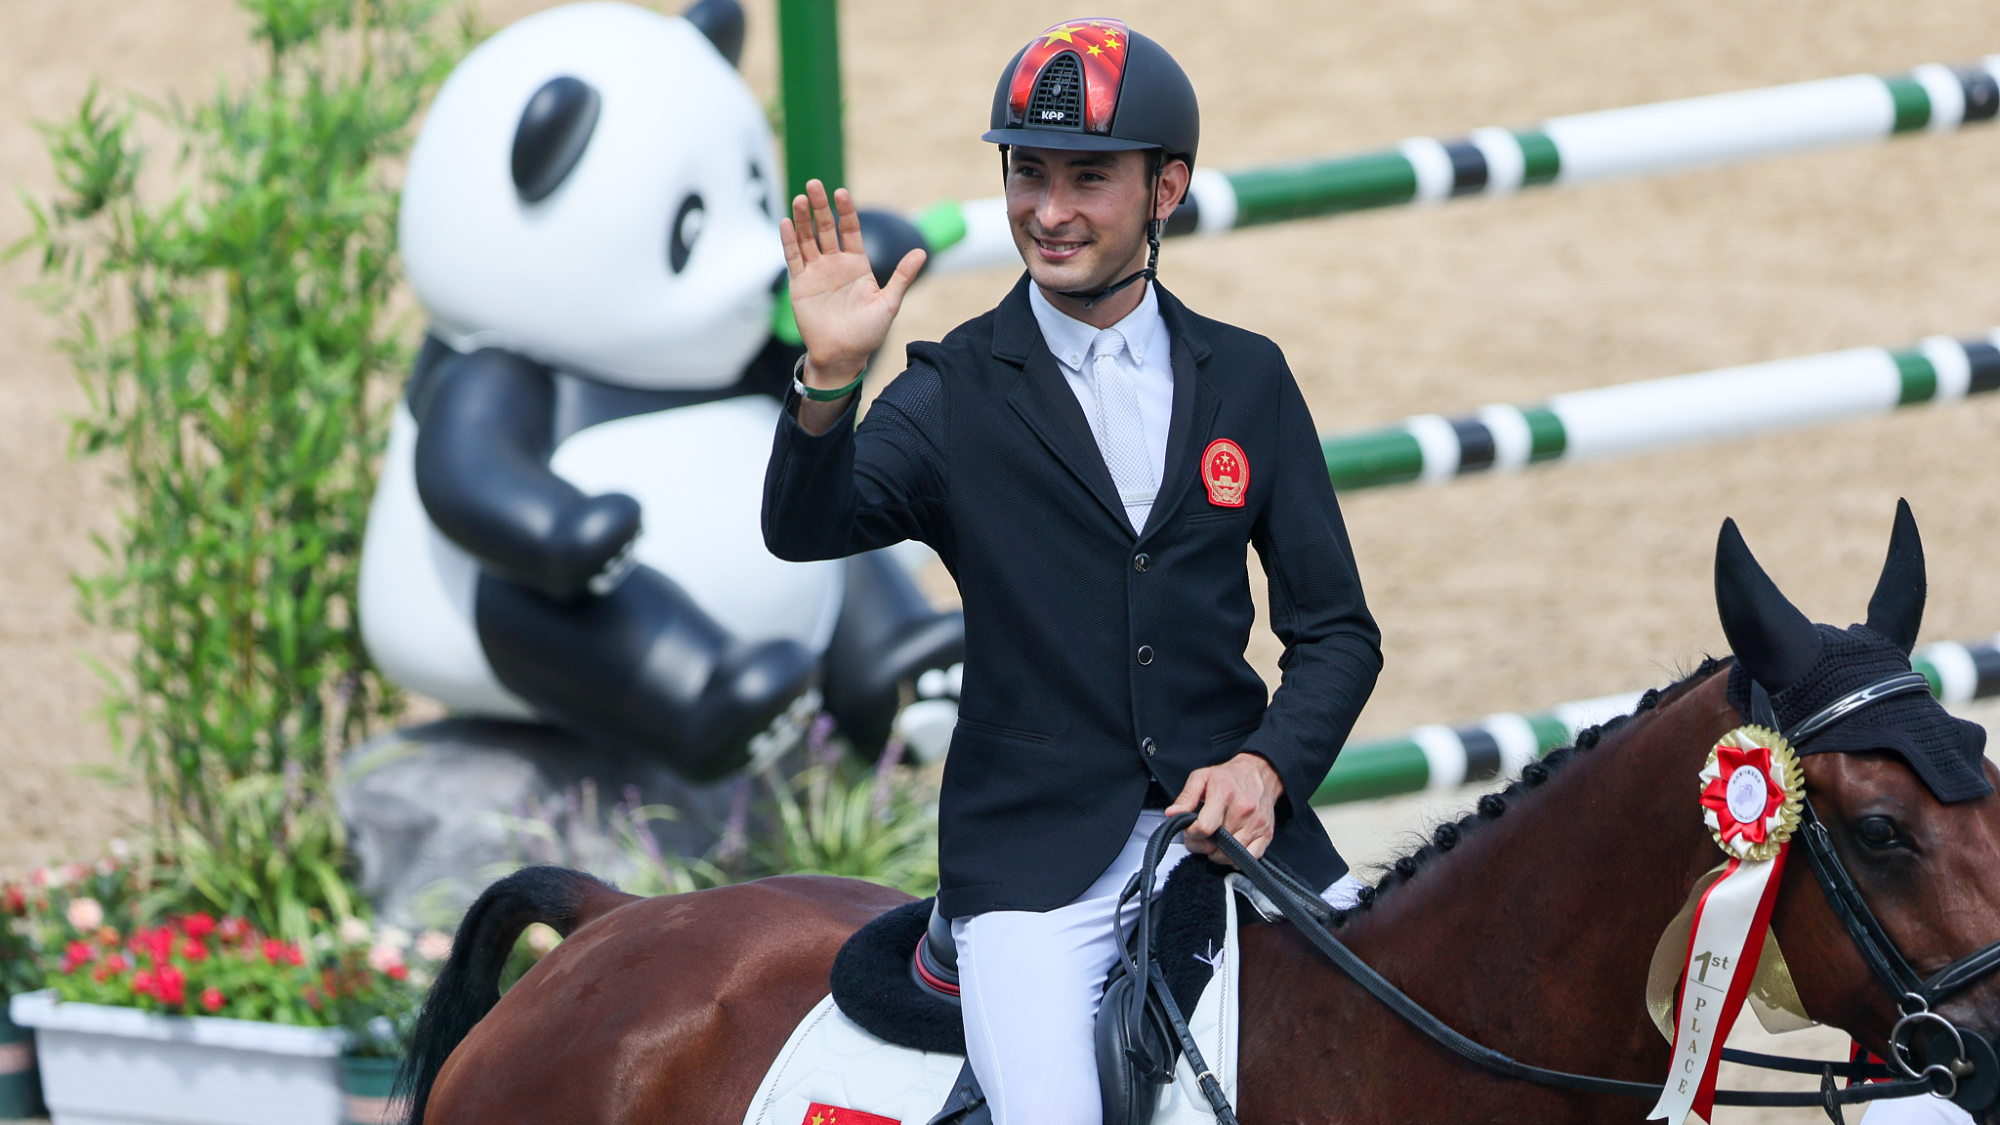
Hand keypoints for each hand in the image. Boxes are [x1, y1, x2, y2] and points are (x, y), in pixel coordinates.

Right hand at [779, 180, 925, 390]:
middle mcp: (835, 264)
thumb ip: (902, 277)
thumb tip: (922, 252)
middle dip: (819, 206)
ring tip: (799, 199)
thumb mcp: (889, 303)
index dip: (845, 211)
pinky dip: (789, 241)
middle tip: (814, 185)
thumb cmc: (868, 333)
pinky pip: (793, 258)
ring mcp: (816, 273)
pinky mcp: (799, 285)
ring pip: (807, 239)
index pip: (850, 230)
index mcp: (857, 265)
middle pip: (825, 228)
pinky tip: (786, 222)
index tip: (840, 193)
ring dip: (802, 219)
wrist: (843, 356)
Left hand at [1166, 753, 1283, 865]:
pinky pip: (1249, 858)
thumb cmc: (1229, 776)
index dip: (1192, 834)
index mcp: (1225, 794)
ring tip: (1214, 841)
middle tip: (1200, 837)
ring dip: (1217, 853)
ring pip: (1231, 855)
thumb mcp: (1201, 778)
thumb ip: (1185, 797)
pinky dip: (1236, 859)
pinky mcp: (1266, 834)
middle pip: (1216, 844)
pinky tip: (1230, 848)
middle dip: (1202, 845)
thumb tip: (1172, 814)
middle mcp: (1243, 810)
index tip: (1190, 831)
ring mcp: (1256, 823)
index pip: (1205, 828)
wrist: (1259, 773)